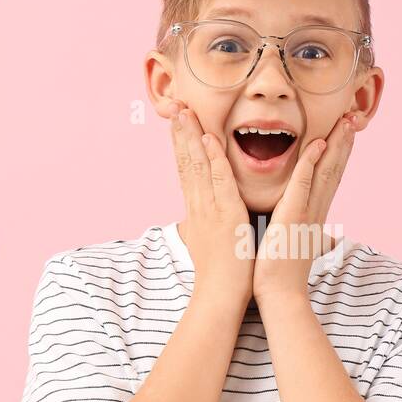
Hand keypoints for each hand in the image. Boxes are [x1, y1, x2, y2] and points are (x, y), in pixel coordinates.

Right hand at [167, 99, 254, 311]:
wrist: (220, 296)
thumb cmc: (221, 273)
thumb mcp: (209, 242)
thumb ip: (206, 225)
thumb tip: (200, 220)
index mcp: (198, 210)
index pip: (186, 170)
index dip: (181, 144)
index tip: (177, 121)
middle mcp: (200, 205)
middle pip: (186, 162)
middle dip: (180, 132)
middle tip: (174, 105)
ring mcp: (211, 208)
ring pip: (198, 166)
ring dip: (191, 137)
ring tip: (184, 111)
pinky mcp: (226, 215)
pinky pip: (220, 181)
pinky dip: (213, 160)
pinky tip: (209, 139)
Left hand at [252, 110, 358, 305]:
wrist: (280, 297)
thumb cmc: (281, 275)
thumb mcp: (295, 246)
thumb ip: (304, 233)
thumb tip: (317, 235)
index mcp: (314, 216)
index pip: (329, 179)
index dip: (339, 154)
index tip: (345, 133)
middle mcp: (316, 212)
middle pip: (335, 170)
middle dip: (344, 142)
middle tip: (353, 117)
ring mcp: (307, 214)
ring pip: (326, 172)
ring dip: (336, 145)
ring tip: (345, 122)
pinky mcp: (293, 217)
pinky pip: (303, 185)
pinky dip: (310, 163)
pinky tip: (317, 144)